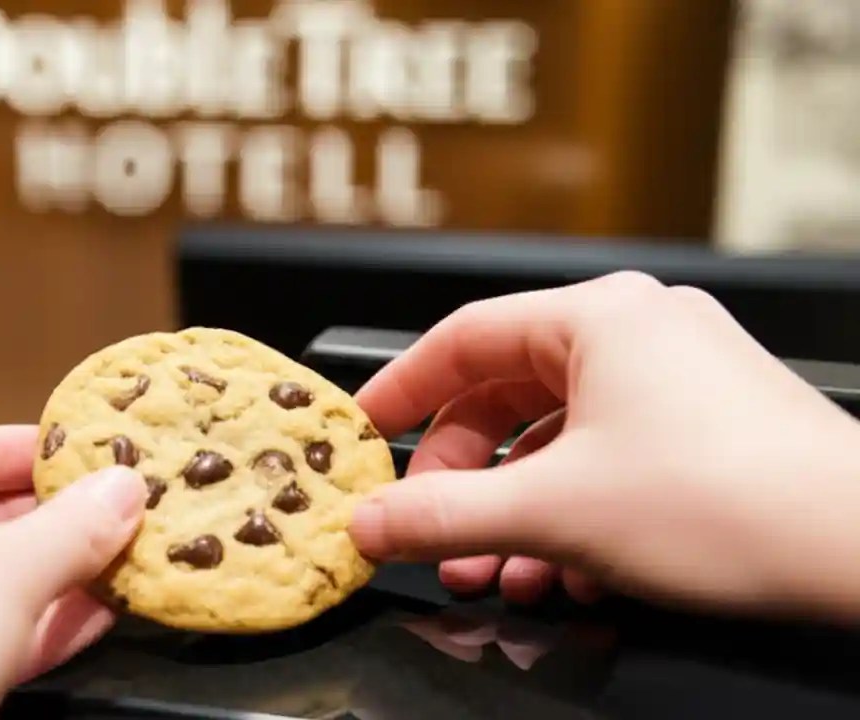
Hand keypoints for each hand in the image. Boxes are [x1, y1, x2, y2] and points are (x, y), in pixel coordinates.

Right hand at [349, 272, 859, 621]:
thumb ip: (443, 517)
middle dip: (465, 479)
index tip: (366, 433)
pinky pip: (611, 461)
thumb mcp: (553, 513)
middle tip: (432, 528)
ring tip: (499, 571)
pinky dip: (575, 515)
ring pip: (561, 440)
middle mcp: (641, 334)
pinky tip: (568, 574)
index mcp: (599, 318)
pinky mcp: (708, 429)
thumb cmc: (733, 502)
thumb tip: (373, 522)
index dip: (401, 390)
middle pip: (509, 397)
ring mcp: (680, 379)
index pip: (463, 339)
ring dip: (517, 511)